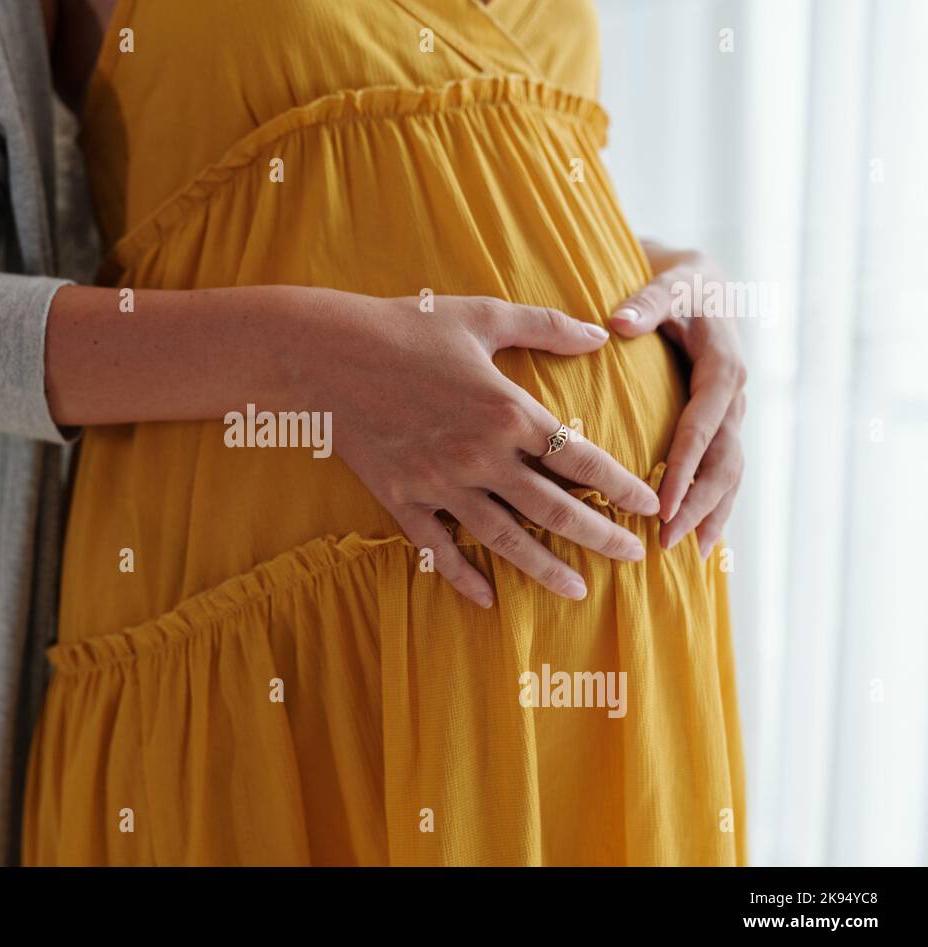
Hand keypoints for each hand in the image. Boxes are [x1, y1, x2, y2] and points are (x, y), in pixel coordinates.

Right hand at [315, 292, 660, 606]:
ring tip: (577, 590)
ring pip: (504, 538)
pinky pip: (438, 548)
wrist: (327, 354)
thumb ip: (547, 326)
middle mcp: (481, 457)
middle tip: (633, 558)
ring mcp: (440, 484)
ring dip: (544, 568)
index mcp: (508, 411)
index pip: (582, 459)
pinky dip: (463, 576)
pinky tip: (488, 598)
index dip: (622, 486)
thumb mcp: (482, 316)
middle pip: (553, 509)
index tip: (650, 506)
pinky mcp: (402, 499)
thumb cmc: (406, 326)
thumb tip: (601, 335)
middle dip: (599, 536)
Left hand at [608, 241, 746, 558]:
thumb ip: (647, 302)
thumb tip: (617, 323)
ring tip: (689, 554)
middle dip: (697, 503)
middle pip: (723, 460)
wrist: (704, 283)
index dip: (684, 463)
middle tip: (667, 539)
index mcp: (723, 368)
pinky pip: (725, 472)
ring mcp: (734, 415)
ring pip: (730, 474)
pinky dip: (716, 507)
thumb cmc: (678, 283)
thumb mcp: (667, 282)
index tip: (661, 501)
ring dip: (711, 514)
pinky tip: (701, 542)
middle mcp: (736, 397)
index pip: (703, 423)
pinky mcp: (724, 426)